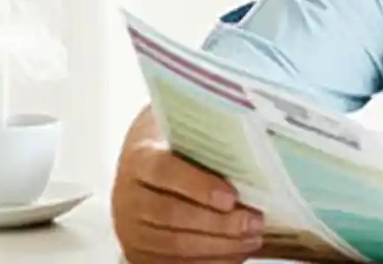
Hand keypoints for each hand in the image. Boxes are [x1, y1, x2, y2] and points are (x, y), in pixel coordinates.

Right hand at [112, 138, 264, 262]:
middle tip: (254, 222)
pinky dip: (210, 261)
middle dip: (219, 223)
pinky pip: (174, 263)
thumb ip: (211, 141)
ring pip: (174, 244)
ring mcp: (130, 227)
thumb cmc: (177, 146)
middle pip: (171, 214)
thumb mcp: (188, 132)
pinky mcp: (138, 252)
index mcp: (140, 157)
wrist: (145, 163)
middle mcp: (128, 195)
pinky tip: (236, 253)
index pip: (164, 171)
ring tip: (252, 238)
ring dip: (219, 246)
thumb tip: (251, 152)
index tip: (231, 197)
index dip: (198, 186)